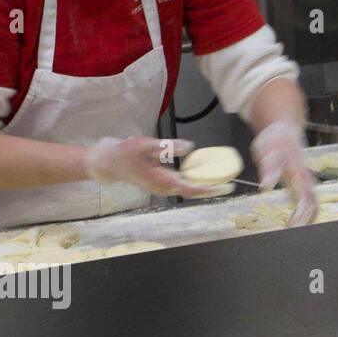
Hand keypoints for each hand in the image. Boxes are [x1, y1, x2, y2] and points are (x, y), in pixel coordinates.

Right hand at [84, 137, 227, 197]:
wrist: (107, 164)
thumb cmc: (125, 153)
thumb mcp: (145, 145)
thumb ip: (167, 146)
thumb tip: (190, 146)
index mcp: (161, 180)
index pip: (190, 188)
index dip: (209, 189)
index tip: (225, 187)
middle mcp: (163, 188)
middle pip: (192, 191)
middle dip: (211, 189)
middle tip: (230, 185)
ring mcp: (161, 188)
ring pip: (187, 189)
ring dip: (204, 186)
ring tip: (222, 181)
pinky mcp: (161, 184)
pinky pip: (182, 186)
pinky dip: (195, 182)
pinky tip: (204, 175)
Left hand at [250, 120, 317, 225]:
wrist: (284, 130)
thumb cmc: (275, 141)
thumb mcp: (267, 151)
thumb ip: (268, 168)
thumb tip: (265, 186)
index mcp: (299, 173)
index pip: (305, 198)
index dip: (300, 215)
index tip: (291, 227)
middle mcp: (307, 179)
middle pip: (314, 205)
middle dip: (306, 222)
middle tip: (292, 234)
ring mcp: (307, 181)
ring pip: (314, 204)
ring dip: (308, 220)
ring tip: (295, 232)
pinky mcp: (303, 183)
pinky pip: (310, 201)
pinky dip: (306, 214)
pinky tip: (296, 222)